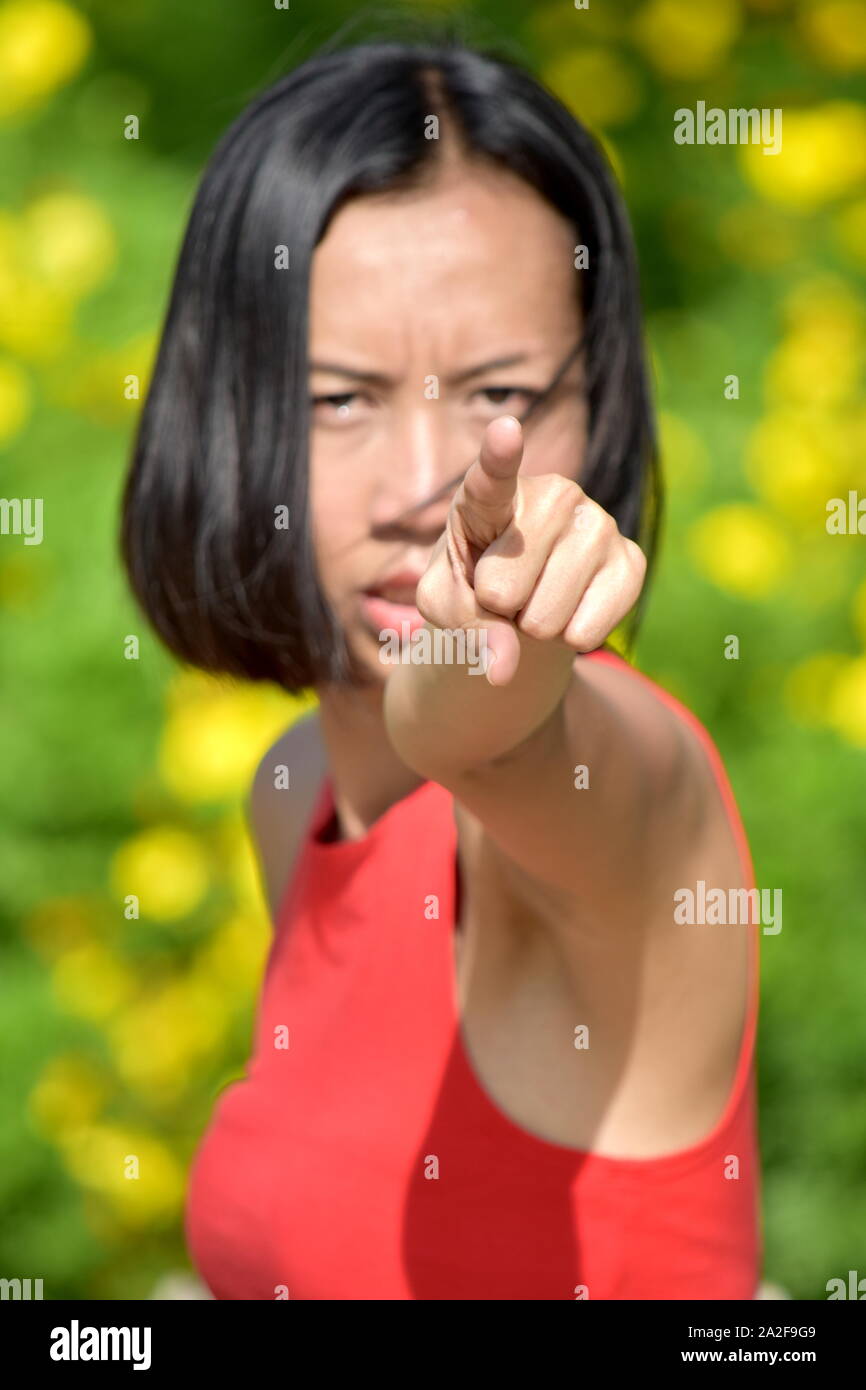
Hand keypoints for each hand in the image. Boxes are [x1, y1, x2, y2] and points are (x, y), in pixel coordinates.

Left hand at [415, 415, 646, 685]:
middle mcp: (551, 495)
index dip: (499, 456)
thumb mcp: (444, 605)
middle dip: (494, 612)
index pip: (492, 476)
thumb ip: (462, 626)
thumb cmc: (471, 589)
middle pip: (504, 590)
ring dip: (532, 627)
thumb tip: (505, 666)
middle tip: (503, 594)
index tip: (505, 430)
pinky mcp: (632, 560)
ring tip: (534, 599)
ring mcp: (597, 522)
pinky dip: (570, 639)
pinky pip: (588, 630)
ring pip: (546, 618)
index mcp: (490, 495)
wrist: (522, 603)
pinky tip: (569, 610)